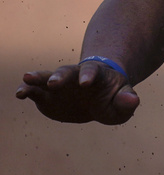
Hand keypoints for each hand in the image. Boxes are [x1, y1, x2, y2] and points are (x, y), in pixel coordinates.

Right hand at [15, 61, 138, 124]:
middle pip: (67, 72)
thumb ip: (127, 101)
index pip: (93, 72)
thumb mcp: (123, 102)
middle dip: (60, 76)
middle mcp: (75, 76)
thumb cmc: (113, 98)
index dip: (89, 76)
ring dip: (37, 78)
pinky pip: (35, 91)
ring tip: (26, 78)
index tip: (85, 83)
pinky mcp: (46, 95)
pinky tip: (20, 94)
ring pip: (46, 78)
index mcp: (96, 75)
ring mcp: (59, 85)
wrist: (99, 100)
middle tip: (53, 82)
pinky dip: (27, 91)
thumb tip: (132, 99)